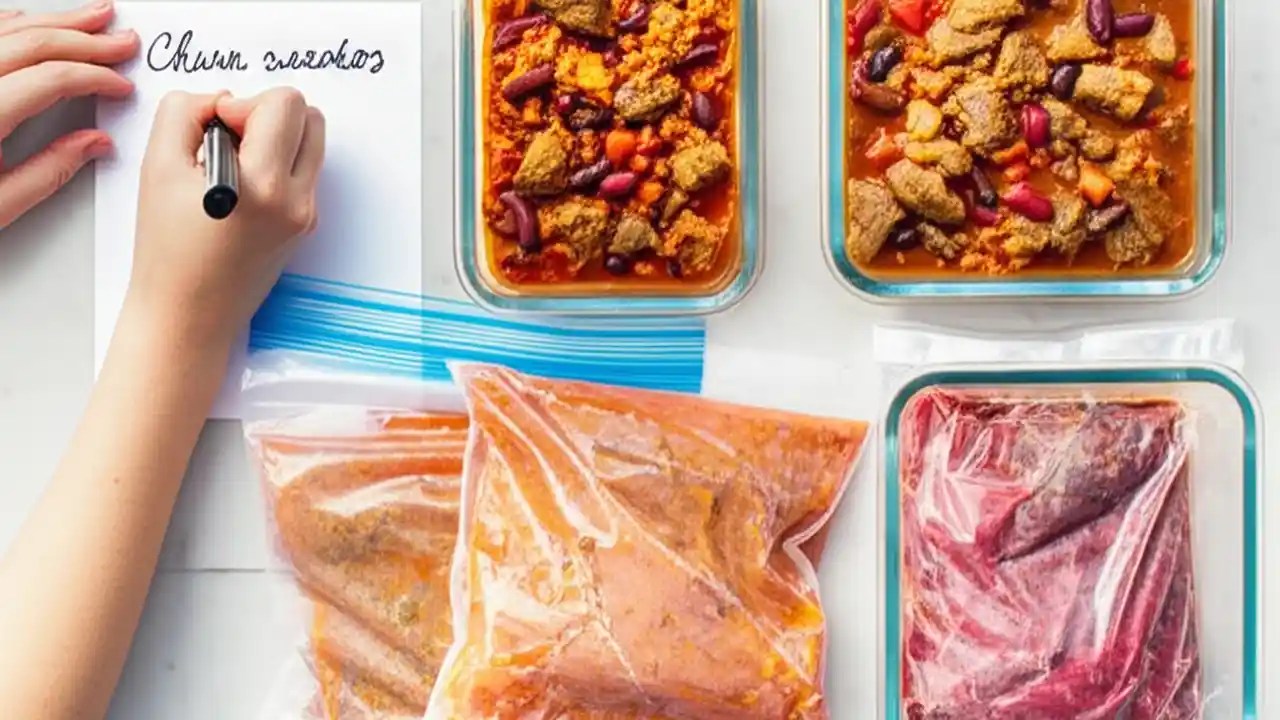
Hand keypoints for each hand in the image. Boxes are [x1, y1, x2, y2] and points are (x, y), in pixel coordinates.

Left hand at [0, 0, 137, 228]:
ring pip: (3, 29)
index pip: (50, 80)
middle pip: (30, 44)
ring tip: (88, 18)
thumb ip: (48, 171)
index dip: (94, 77)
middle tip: (121, 39)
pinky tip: (28, 21)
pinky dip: (8, 23)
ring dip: (52, 22)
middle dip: (84, 39)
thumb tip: (93, 144)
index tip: (120, 85)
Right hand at [126, 88, 324, 347]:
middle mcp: (297, 199)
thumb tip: (219, 99)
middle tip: (229, 141)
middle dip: (268, 114)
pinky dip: (277, 165)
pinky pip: (304, 173)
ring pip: (311, 143)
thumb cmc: (167, 250)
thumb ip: (185, 113)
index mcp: (265, 184)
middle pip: (310, 117)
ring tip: (234, 163)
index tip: (217, 128)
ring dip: (276, 137)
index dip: (246, 102)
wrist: (188, 315)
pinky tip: (242, 189)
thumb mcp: (158, 167)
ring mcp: (307, 215)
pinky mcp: (305, 226)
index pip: (286, 103)